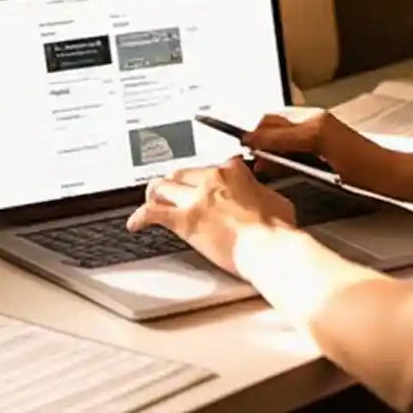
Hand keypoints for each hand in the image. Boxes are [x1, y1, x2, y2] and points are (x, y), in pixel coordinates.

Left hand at [126, 156, 295, 275]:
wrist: (269, 247)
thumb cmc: (277, 230)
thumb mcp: (277, 201)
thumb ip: (261, 193)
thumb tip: (261, 196)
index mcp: (234, 173)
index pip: (214, 165)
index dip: (208, 176)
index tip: (209, 183)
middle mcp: (211, 179)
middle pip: (182, 172)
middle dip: (176, 182)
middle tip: (174, 192)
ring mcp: (195, 199)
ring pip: (163, 186)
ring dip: (155, 194)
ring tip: (151, 201)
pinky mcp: (184, 220)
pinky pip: (152, 213)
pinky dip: (140, 217)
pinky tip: (135, 224)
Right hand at [243, 111, 393, 183]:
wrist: (389, 174)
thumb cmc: (364, 172)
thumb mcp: (319, 166)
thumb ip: (286, 156)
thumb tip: (262, 153)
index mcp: (314, 128)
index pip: (272, 130)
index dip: (254, 139)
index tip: (242, 146)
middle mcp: (316, 121)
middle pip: (273, 121)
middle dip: (259, 135)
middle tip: (252, 154)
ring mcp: (321, 125)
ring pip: (283, 126)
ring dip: (271, 139)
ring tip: (266, 159)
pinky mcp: (326, 132)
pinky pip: (295, 132)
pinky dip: (284, 142)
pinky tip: (284, 158)